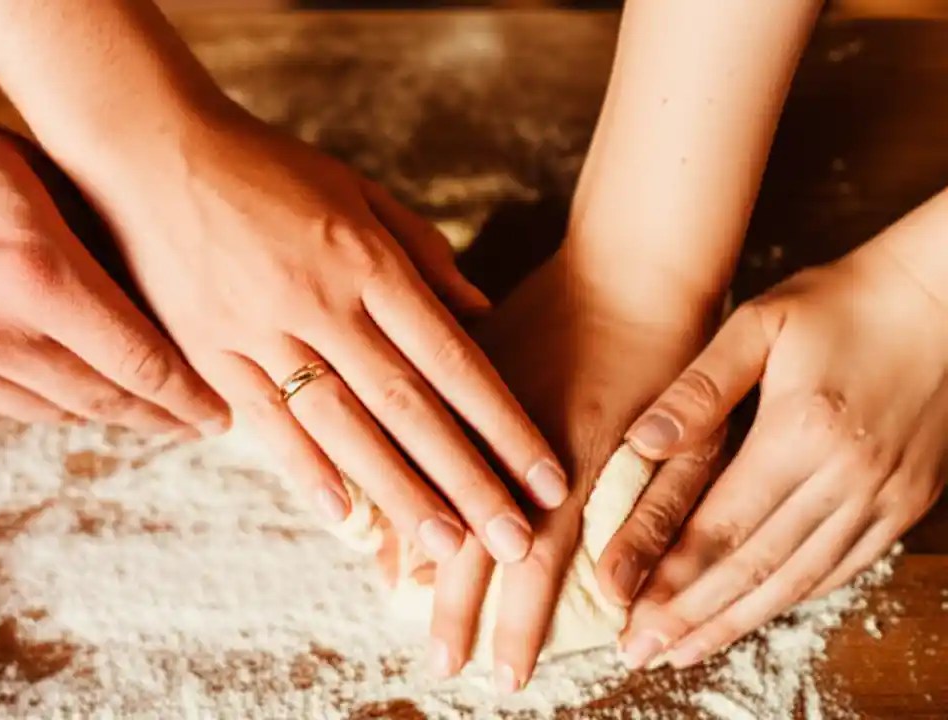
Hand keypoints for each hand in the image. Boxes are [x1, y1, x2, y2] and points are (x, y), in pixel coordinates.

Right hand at [0, 97, 226, 431]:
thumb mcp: (23, 171)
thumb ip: (86, 240)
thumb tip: (144, 291)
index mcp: (35, 276)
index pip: (137, 361)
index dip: (186, 396)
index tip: (219, 416)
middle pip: (100, 399)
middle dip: (157, 417)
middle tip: (194, 426)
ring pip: (49, 411)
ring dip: (101, 415)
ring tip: (139, 415)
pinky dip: (40, 406)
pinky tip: (64, 399)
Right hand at [77, 110, 567, 563]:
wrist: (153, 149)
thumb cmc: (266, 165)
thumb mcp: (356, 189)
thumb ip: (421, 252)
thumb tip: (482, 311)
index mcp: (367, 261)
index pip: (453, 360)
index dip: (505, 425)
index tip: (547, 476)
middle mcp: (321, 303)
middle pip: (409, 407)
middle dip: (468, 480)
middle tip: (514, 540)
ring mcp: (261, 332)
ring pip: (343, 428)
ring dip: (399, 493)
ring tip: (445, 549)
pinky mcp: (210, 352)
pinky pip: (266, 422)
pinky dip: (305, 472)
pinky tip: (343, 518)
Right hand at [426, 250, 717, 687]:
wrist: (635, 258)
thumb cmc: (675, 350)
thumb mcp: (690, 442)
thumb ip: (656, 522)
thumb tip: (623, 604)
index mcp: (574, 459)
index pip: (536, 564)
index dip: (518, 628)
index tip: (505, 679)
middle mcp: (512, 436)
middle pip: (469, 536)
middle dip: (455, 607)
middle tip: (442, 664)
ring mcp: (478, 402)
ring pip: (431, 484)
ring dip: (416, 547)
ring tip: (402, 598)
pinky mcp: (462, 375)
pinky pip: (419, 435)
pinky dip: (402, 479)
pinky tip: (384, 509)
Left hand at [616, 248, 947, 669]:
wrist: (943, 297)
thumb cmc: (840, 301)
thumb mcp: (760, 324)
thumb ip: (699, 387)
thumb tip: (642, 443)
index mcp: (801, 431)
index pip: (724, 525)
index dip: (673, 577)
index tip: (629, 614)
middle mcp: (847, 475)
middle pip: (758, 566)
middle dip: (694, 616)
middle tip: (641, 652)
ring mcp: (885, 495)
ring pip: (801, 578)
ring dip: (739, 620)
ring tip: (686, 651)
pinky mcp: (907, 501)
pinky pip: (844, 566)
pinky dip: (794, 596)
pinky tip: (755, 613)